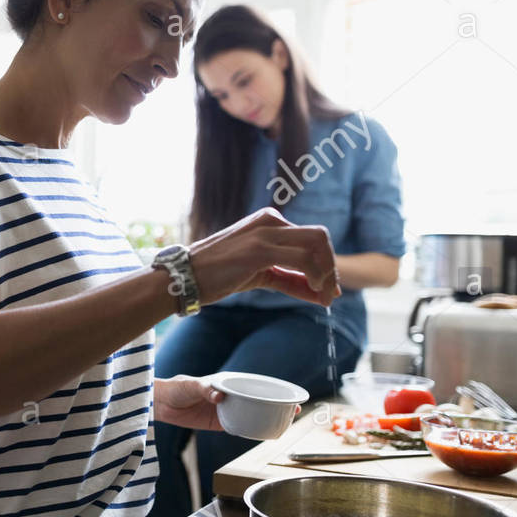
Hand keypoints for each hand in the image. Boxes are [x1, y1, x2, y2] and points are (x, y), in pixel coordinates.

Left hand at [153, 375, 302, 431]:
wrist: (162, 403)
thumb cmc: (177, 387)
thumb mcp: (192, 385)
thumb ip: (205, 389)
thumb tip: (219, 395)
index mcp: (229, 382)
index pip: (256, 384)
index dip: (274, 388)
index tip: (289, 392)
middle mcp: (232, 396)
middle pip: (260, 399)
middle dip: (278, 404)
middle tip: (296, 410)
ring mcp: (227, 410)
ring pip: (253, 414)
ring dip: (268, 418)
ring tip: (285, 424)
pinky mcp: (219, 424)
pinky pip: (239, 427)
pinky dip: (251, 430)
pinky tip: (263, 434)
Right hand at [188, 207, 340, 306]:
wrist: (185, 277)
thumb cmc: (217, 276)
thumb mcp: (258, 274)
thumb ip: (288, 278)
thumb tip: (318, 293)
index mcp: (268, 221)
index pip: (309, 238)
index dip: (326, 263)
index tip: (327, 289)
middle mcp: (270, 221)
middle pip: (319, 237)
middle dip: (331, 266)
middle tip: (330, 293)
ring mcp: (265, 233)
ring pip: (317, 244)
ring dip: (327, 273)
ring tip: (324, 296)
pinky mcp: (261, 250)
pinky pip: (303, 259)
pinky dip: (316, 276)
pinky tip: (314, 292)